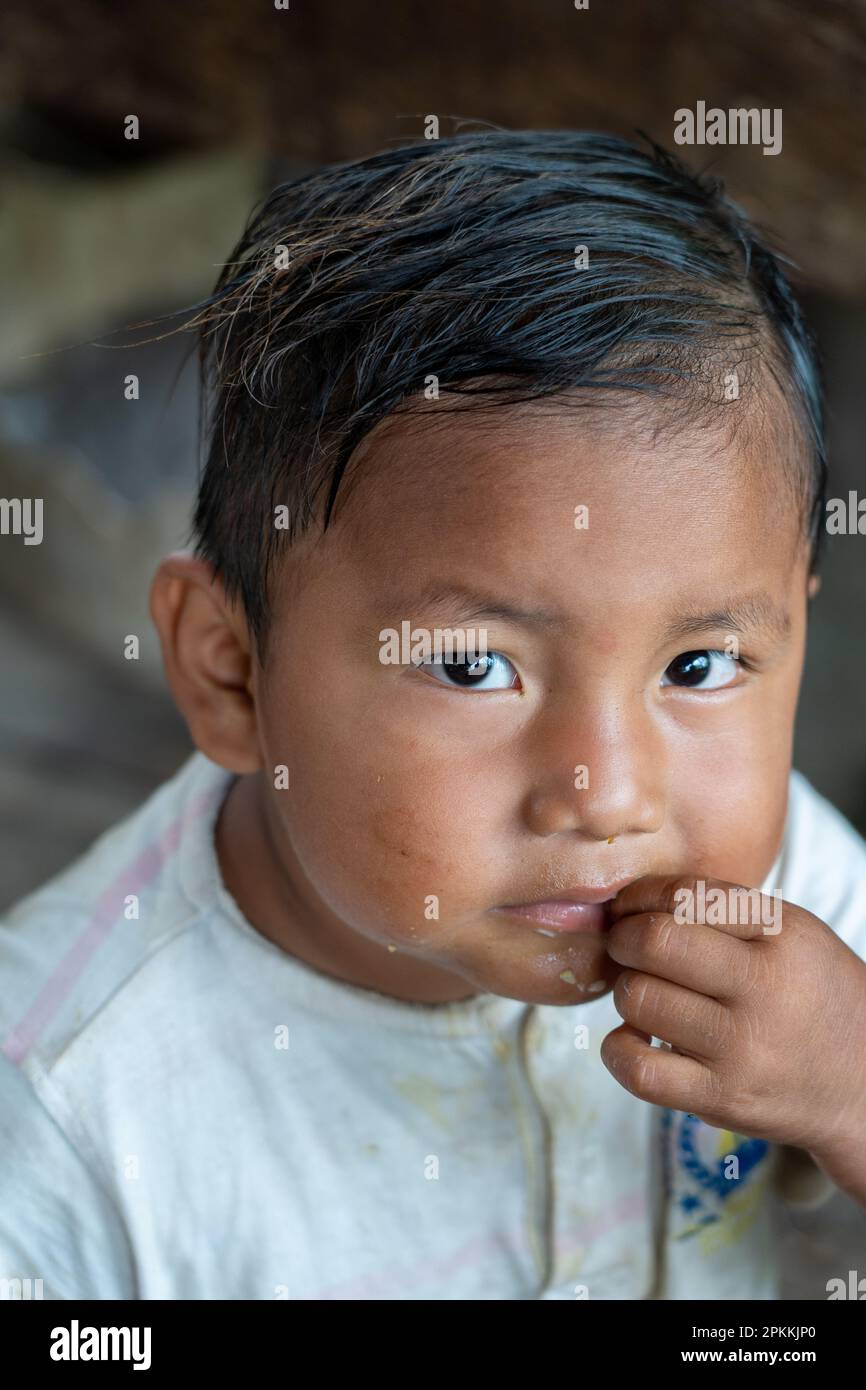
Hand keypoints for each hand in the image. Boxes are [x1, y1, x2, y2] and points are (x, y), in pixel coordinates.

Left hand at [600, 874, 865, 1198]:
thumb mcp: (793, 935)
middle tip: (624, 947)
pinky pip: (640, 1069)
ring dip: (625, 992)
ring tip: (644, 995)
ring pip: (639, 999)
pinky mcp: (724, 1097)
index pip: (687, 895)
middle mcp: (763, 987)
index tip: (629, 908)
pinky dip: (618, 1049)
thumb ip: (724, 912)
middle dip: (621, 938)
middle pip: (654, 942)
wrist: (865, 1081)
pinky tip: (634, 1039)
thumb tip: (632, 903)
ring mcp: (742, 1047)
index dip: (639, 897)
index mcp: (781, 934)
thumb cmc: (812, 995)